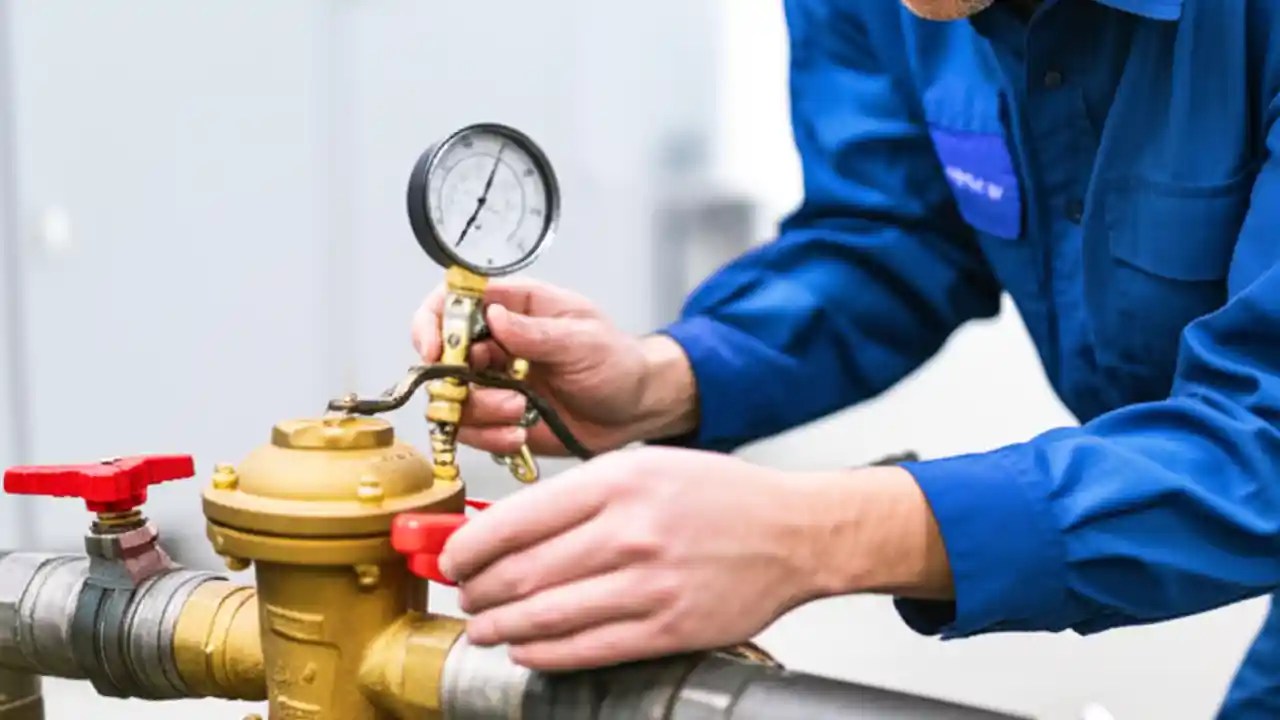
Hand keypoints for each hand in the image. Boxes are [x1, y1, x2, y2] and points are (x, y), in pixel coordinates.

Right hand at [411, 278, 696, 455]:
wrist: (635, 409)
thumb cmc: (617, 361)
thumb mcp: (584, 340)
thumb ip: (538, 332)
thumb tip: (495, 317)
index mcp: (516, 308)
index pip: (454, 301)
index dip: (433, 322)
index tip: (434, 348)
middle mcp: (497, 343)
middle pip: (442, 356)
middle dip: (458, 381)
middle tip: (499, 393)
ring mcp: (495, 382)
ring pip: (452, 398)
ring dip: (479, 412)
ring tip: (518, 415)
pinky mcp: (500, 418)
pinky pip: (472, 431)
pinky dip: (489, 438)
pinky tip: (518, 435)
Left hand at [436, 447, 848, 669]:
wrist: (793, 531)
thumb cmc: (718, 496)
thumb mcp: (643, 467)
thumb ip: (576, 495)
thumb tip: (505, 528)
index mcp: (617, 482)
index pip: (515, 521)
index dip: (469, 548)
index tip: (454, 558)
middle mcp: (630, 532)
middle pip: (522, 573)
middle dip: (477, 591)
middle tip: (465, 596)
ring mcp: (650, 584)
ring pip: (545, 617)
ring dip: (500, 627)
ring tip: (484, 626)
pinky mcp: (668, 628)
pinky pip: (586, 649)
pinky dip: (542, 653)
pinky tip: (526, 647)